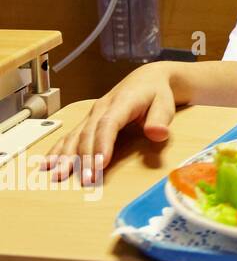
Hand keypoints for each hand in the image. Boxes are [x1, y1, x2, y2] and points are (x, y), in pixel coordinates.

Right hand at [39, 62, 177, 184]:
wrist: (146, 80)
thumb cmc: (156, 94)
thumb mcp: (165, 104)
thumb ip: (161, 119)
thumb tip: (157, 133)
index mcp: (122, 102)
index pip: (109, 124)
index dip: (103, 144)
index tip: (101, 164)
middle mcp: (101, 108)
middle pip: (89, 134)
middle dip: (85, 158)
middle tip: (86, 180)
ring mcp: (92, 114)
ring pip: (75, 136)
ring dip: (66, 157)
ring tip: (59, 176)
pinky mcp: (87, 121)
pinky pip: (69, 136)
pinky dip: (58, 150)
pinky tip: (48, 164)